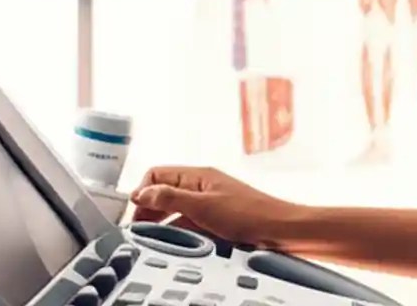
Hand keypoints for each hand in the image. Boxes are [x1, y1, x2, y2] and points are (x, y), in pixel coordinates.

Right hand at [129, 165, 301, 246]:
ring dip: (164, 221)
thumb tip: (141, 193)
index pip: (157, 175)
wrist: (279, 230)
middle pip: (164, 192)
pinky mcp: (217, 218)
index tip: (137, 214)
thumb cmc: (249, 214)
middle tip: (141, 228)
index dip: (143, 192)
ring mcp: (209, 202)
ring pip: (176, 209)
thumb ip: (170, 198)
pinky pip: (190, 222)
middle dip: (149, 209)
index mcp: (197, 176)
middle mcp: (202, 186)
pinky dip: (181, 230)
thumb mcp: (202, 207)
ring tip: (156, 236)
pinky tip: (179, 241)